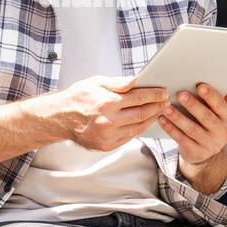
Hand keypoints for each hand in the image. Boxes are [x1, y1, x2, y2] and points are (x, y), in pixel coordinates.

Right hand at [56, 75, 170, 151]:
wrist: (60, 119)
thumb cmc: (77, 98)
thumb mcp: (96, 82)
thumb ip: (118, 83)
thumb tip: (136, 80)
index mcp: (107, 103)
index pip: (138, 98)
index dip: (153, 95)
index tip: (163, 92)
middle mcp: (108, 121)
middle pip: (142, 114)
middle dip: (156, 107)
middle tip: (166, 102)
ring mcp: (108, 136)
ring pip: (138, 128)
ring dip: (151, 119)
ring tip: (158, 111)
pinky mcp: (107, 145)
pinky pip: (129, 137)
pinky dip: (139, 129)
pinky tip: (144, 121)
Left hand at [158, 82, 226, 164]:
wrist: (206, 151)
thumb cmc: (210, 123)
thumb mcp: (219, 113)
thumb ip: (224, 98)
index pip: (221, 106)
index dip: (211, 96)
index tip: (200, 86)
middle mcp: (223, 133)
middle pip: (206, 117)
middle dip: (193, 105)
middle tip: (180, 94)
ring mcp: (210, 144)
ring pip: (192, 129)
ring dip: (178, 117)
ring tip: (167, 107)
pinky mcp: (196, 152)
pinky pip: (182, 139)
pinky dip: (171, 129)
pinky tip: (162, 119)